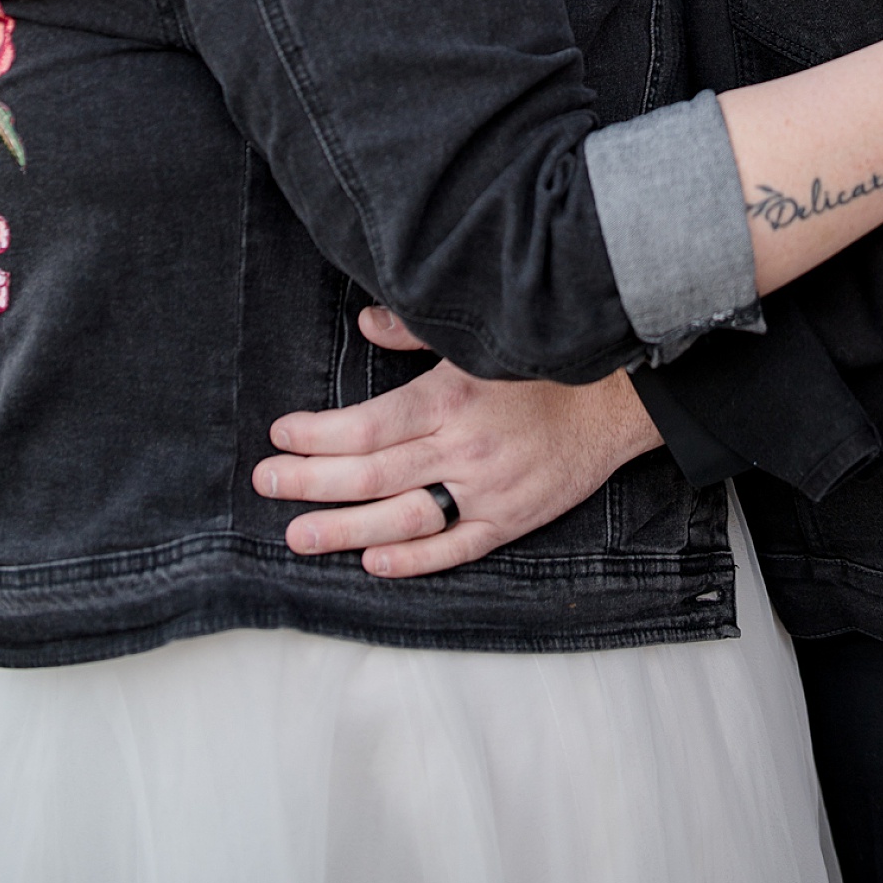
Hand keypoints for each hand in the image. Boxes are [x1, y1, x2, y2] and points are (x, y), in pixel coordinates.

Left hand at [254, 316, 662, 577]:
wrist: (616, 401)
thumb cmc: (543, 365)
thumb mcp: (480, 337)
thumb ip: (415, 331)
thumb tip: (364, 320)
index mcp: (452, 397)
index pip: (367, 425)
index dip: (317, 436)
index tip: (280, 436)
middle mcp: (464, 448)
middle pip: (371, 473)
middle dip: (310, 481)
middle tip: (266, 485)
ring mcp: (487, 491)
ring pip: (402, 518)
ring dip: (344, 529)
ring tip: (297, 536)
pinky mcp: (510, 521)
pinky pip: (454, 548)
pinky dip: (412, 559)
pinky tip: (373, 562)